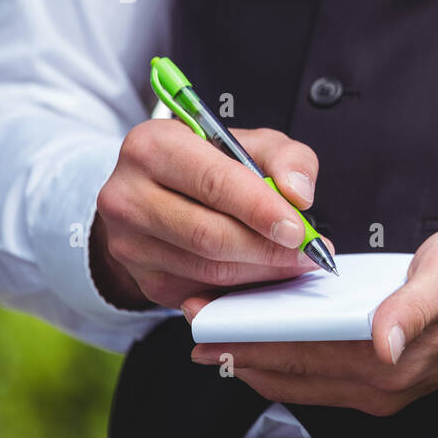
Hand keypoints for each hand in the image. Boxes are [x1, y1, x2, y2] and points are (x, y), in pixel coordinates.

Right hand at [91, 120, 329, 309]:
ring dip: (262, 271)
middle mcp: (129, 195)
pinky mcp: (144, 279)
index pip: (214, 183)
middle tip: (307, 251)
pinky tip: (264, 273)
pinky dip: (243, 288)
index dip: (261, 210)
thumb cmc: (208, 165)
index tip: (298, 229)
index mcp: (153, 148)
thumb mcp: (251, 144)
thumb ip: (286, 158)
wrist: (161, 193)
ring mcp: (129, 243)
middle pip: (210, 235)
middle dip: (269, 248)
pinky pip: (203, 292)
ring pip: (209, 269)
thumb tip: (298, 193)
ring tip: (294, 260)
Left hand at [184, 220, 437, 415]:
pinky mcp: (385, 373)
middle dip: (238, 350)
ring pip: (302, 377)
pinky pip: (320, 375)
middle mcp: (384, 380)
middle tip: (195, 326)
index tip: (209, 323)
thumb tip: (384, 338)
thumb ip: (414, 307)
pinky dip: (286, 358)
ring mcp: (383, 382)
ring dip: (256, 357)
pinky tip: (270, 341)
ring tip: (217, 338)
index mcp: (393, 358)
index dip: (249, 337)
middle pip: (293, 371)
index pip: (301, 353)